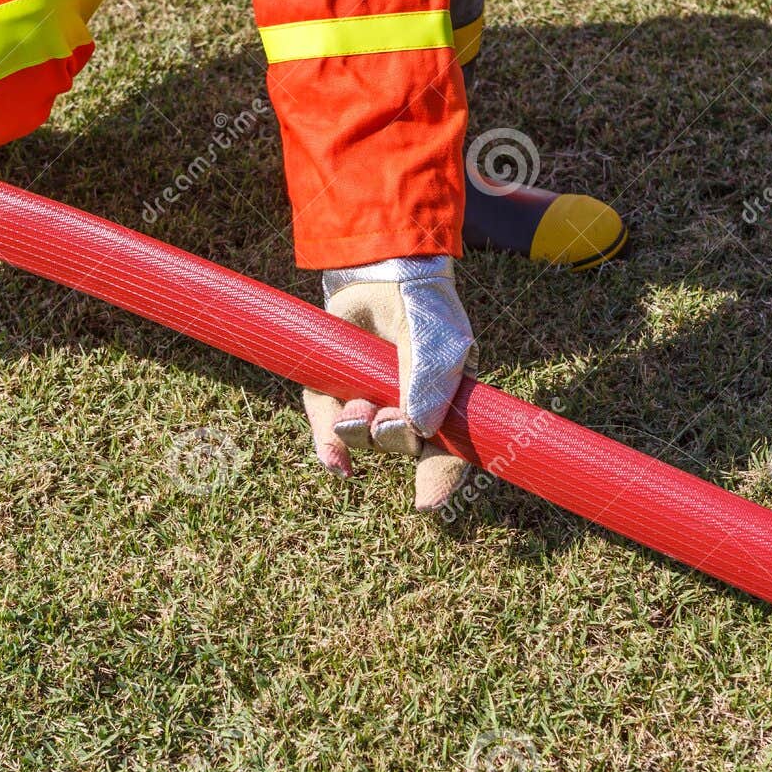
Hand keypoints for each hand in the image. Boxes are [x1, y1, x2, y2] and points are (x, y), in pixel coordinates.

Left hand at [303, 256, 475, 511]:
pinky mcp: (333, 392)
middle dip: (392, 441)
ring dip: (358, 432)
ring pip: (361, 439)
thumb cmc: (419, 307)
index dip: (440, 480)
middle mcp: (406, 408)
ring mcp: (369, 401)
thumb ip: (429, 381)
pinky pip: (326, 429)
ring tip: (357, 408)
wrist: (377, 268)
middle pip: (399, 448)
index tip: (427, 503)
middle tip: (387, 420)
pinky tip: (334, 462)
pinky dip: (328, 447)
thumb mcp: (434, 341)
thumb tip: (419, 431)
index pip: (446, 452)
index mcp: (442, 403)